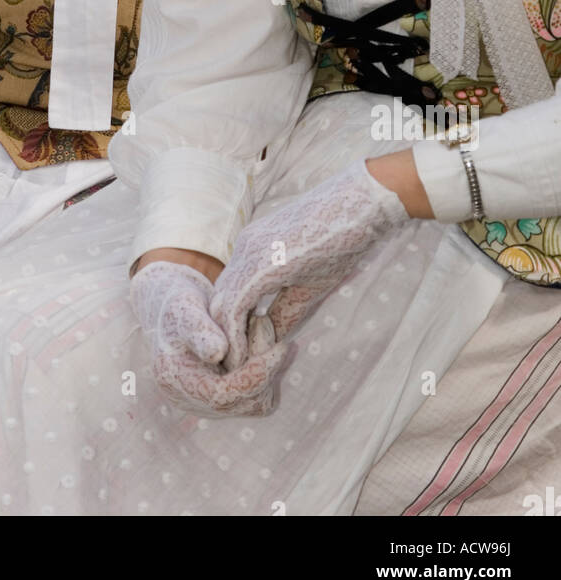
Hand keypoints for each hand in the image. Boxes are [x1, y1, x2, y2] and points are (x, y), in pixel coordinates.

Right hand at [131, 260, 281, 415]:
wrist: (179, 312)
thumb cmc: (181, 304)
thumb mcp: (185, 308)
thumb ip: (199, 330)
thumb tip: (217, 353)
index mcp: (176, 382)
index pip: (222, 395)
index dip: (255, 375)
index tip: (280, 349)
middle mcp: (191, 402)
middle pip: (243, 404)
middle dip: (266, 374)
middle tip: (282, 340)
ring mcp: (208, 405)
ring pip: (255, 405)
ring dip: (270, 375)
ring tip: (275, 342)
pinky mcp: (225, 400)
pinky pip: (258, 397)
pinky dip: (268, 375)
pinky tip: (272, 349)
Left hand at [210, 159, 408, 368]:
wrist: (360, 205)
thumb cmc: (341, 240)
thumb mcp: (309, 282)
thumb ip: (285, 310)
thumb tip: (270, 342)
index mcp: (253, 251)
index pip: (230, 297)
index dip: (235, 331)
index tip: (248, 359)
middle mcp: (243, 249)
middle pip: (217, 304)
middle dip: (225, 342)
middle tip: (238, 374)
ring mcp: (249, 253)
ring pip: (220, 309)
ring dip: (229, 345)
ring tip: (242, 373)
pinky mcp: (261, 262)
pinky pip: (235, 307)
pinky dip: (236, 337)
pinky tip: (245, 359)